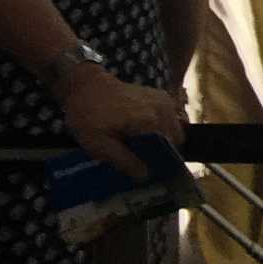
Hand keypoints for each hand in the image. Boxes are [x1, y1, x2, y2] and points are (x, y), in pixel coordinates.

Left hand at [57, 62, 185, 178]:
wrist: (86, 86)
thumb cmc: (89, 117)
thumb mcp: (98, 145)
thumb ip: (124, 160)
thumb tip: (145, 176)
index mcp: (151, 121)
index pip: (171, 147)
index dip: (164, 162)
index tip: (153, 171)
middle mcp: (163, 108)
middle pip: (177, 137)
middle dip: (166, 150)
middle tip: (146, 161)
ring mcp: (164, 99)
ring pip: (175, 127)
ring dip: (165, 138)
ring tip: (144, 148)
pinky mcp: (159, 95)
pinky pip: (170, 116)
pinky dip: (163, 127)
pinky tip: (145, 133)